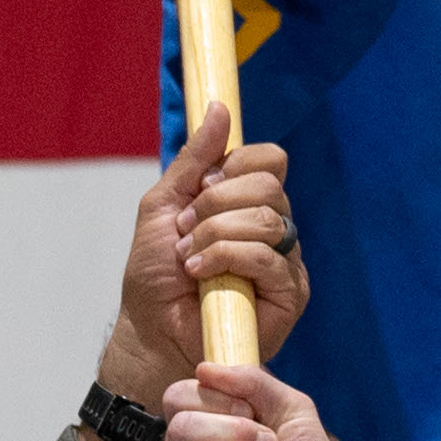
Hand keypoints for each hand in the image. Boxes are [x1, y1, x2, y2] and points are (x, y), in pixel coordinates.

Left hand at [105, 104, 310, 405]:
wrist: (150, 332)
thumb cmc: (155, 276)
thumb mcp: (163, 206)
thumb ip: (194, 160)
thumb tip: (221, 108)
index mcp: (248, 203)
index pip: (270, 160)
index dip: (233, 167)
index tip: (198, 191)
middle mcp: (273, 228)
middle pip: (269, 185)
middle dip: (215, 203)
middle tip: (185, 232)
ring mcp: (285, 261)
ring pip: (268, 220)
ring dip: (215, 234)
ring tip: (188, 258)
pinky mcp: (290, 295)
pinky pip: (270, 258)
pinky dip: (227, 258)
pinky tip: (201, 274)